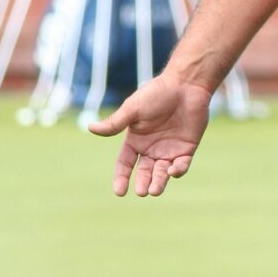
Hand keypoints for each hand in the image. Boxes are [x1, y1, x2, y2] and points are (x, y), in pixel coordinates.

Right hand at [89, 74, 212, 196]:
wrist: (186, 85)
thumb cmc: (157, 94)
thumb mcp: (133, 109)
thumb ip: (115, 123)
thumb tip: (90, 128)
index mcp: (135, 140)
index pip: (125, 163)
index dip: (121, 177)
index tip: (120, 191)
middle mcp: (151, 148)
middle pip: (144, 172)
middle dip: (143, 183)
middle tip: (142, 191)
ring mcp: (169, 150)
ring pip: (162, 173)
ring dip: (158, 183)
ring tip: (154, 190)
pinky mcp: (187, 149)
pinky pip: (181, 165)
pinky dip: (178, 171)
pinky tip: (172, 171)